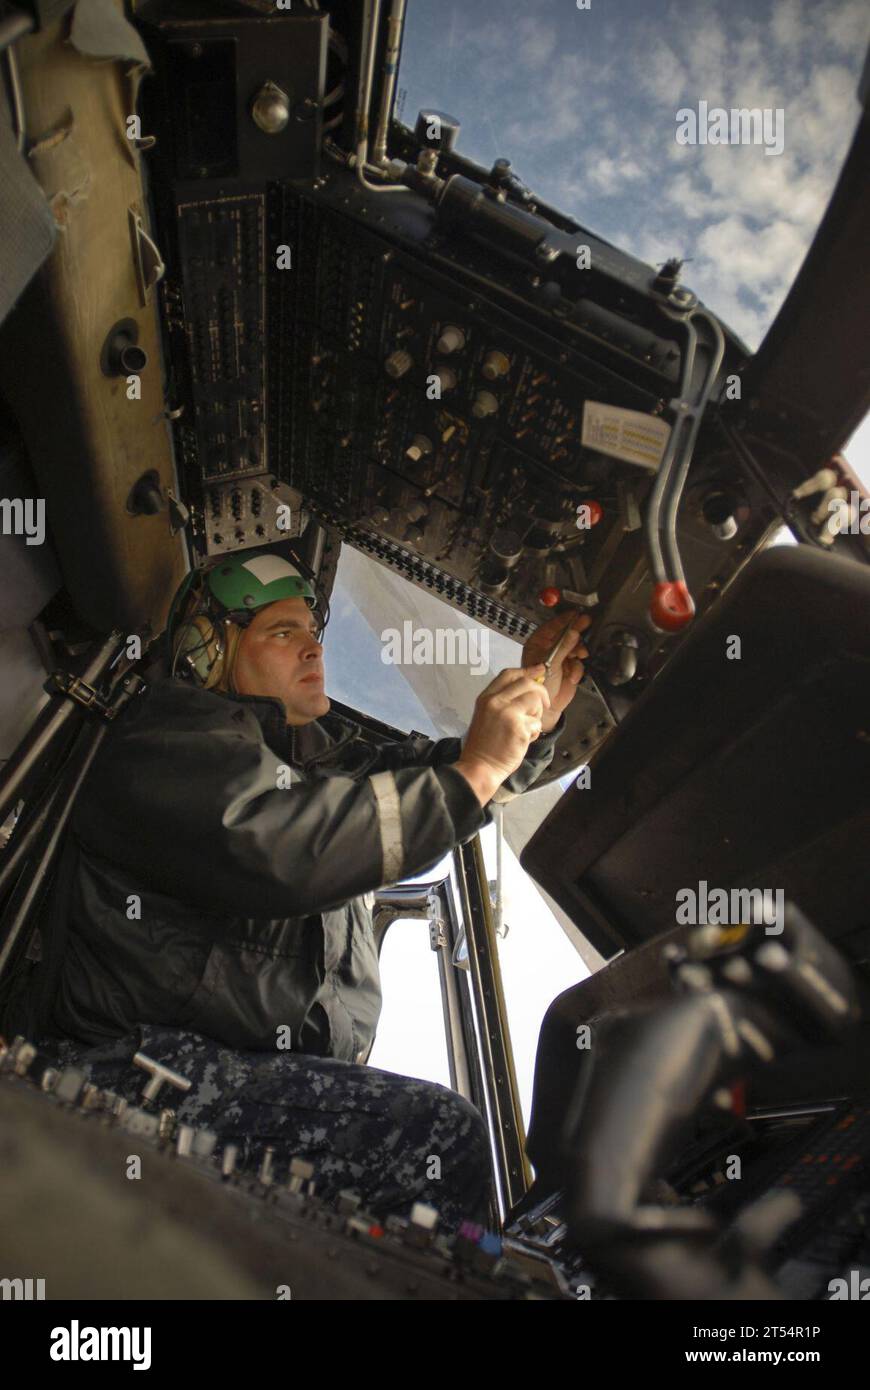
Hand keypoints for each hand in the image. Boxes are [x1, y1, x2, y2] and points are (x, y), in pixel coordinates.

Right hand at [454, 667, 551, 802]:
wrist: (479, 767)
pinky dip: (534, 733)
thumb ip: (503, 700)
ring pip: (536, 701)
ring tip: (526, 728)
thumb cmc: (484, 745)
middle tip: (545, 704)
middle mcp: (496, 702)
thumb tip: (529, 687)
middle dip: (541, 693)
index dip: (527, 671)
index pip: (509, 674)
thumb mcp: (486, 715)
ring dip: (537, 715)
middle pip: (527, 683)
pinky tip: (523, 741)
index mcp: (486, 698)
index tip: (539, 670)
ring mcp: (508, 714)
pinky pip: (537, 724)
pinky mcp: (519, 728)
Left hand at [522, 611, 591, 731]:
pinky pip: (579, 662)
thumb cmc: (539, 685)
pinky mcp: (570, 668)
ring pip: (575, 647)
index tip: (575, 614)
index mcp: (538, 643)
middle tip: (586, 622)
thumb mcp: (551, 662)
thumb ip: (563, 646)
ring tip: (580, 655)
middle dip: (576, 632)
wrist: (547, 706)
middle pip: (566, 634)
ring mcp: (561, 658)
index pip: (553, 626)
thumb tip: (573, 633)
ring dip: (579, 651)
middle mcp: (549, 648)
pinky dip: (577, 669)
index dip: (565, 620)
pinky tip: (572, 675)